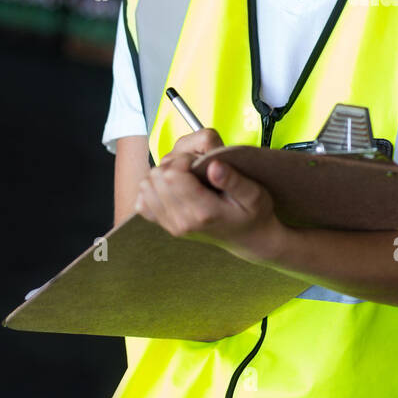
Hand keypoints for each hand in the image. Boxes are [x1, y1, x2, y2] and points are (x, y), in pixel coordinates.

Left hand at [136, 133, 286, 263]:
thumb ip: (234, 179)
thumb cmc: (253, 213)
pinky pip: (142, 203)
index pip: (173, 174)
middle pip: (156, 178)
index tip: (199, 161)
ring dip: (162, 175)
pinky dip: (153, 190)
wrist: (248, 238)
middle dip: (172, 164)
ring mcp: (172, 225)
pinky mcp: (166, 226)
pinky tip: (173, 189)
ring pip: (146, 187)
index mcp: (204, 211)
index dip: (184, 159)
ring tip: (184, 177)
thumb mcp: (254, 194)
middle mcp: (183, 221)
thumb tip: (214, 165)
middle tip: (193, 168)